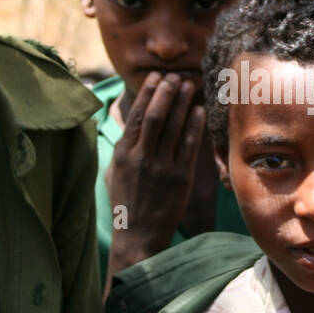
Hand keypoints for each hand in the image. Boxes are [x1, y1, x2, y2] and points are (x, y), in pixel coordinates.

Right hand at [103, 72, 205, 289]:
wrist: (138, 236)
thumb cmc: (125, 203)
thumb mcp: (112, 172)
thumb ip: (122, 147)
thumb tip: (129, 125)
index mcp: (123, 154)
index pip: (136, 115)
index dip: (148, 93)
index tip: (157, 77)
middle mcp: (141, 157)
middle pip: (155, 115)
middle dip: (167, 92)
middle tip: (176, 76)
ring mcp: (161, 167)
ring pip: (173, 127)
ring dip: (183, 103)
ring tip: (190, 85)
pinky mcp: (180, 178)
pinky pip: (189, 146)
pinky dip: (195, 126)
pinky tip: (200, 111)